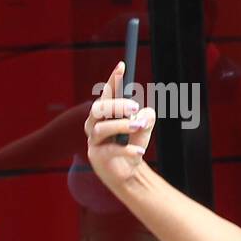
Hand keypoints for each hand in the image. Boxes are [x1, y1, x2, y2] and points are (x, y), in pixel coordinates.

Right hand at [85, 60, 154, 187]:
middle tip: (135, 107)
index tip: (122, 66)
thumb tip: (145, 113)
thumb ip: (146, 119)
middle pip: (99, 109)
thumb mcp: (143, 130)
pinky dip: (127, 150)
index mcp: (105, 115)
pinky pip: (111, 151)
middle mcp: (95, 125)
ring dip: (121, 125)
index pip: (107, 94)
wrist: (129, 174)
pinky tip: (140, 151)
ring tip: (139, 125)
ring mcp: (94, 142)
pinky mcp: (98, 158)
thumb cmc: (132, 147)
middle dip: (116, 105)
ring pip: (101, 129)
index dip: (113, 80)